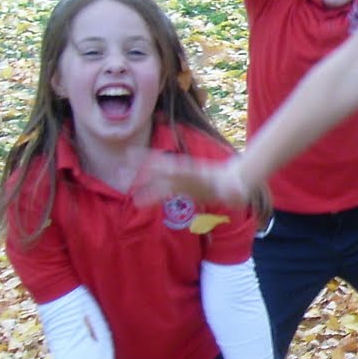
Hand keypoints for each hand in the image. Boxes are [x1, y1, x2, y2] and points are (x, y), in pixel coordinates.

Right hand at [133, 151, 252, 208]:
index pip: (179, 169)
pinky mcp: (181, 187)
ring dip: (140, 175)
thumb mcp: (238, 190)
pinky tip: (136, 193)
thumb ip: (235, 191)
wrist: (236, 181)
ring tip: (120, 174)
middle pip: (162, 169)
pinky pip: (160, 186)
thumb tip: (236, 192)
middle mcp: (186, 174)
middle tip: (122, 166)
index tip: (150, 165)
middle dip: (143, 167)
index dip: (165, 167)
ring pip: (157, 176)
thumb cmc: (237, 188)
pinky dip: (148, 188)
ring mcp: (182, 179)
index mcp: (198, 174)